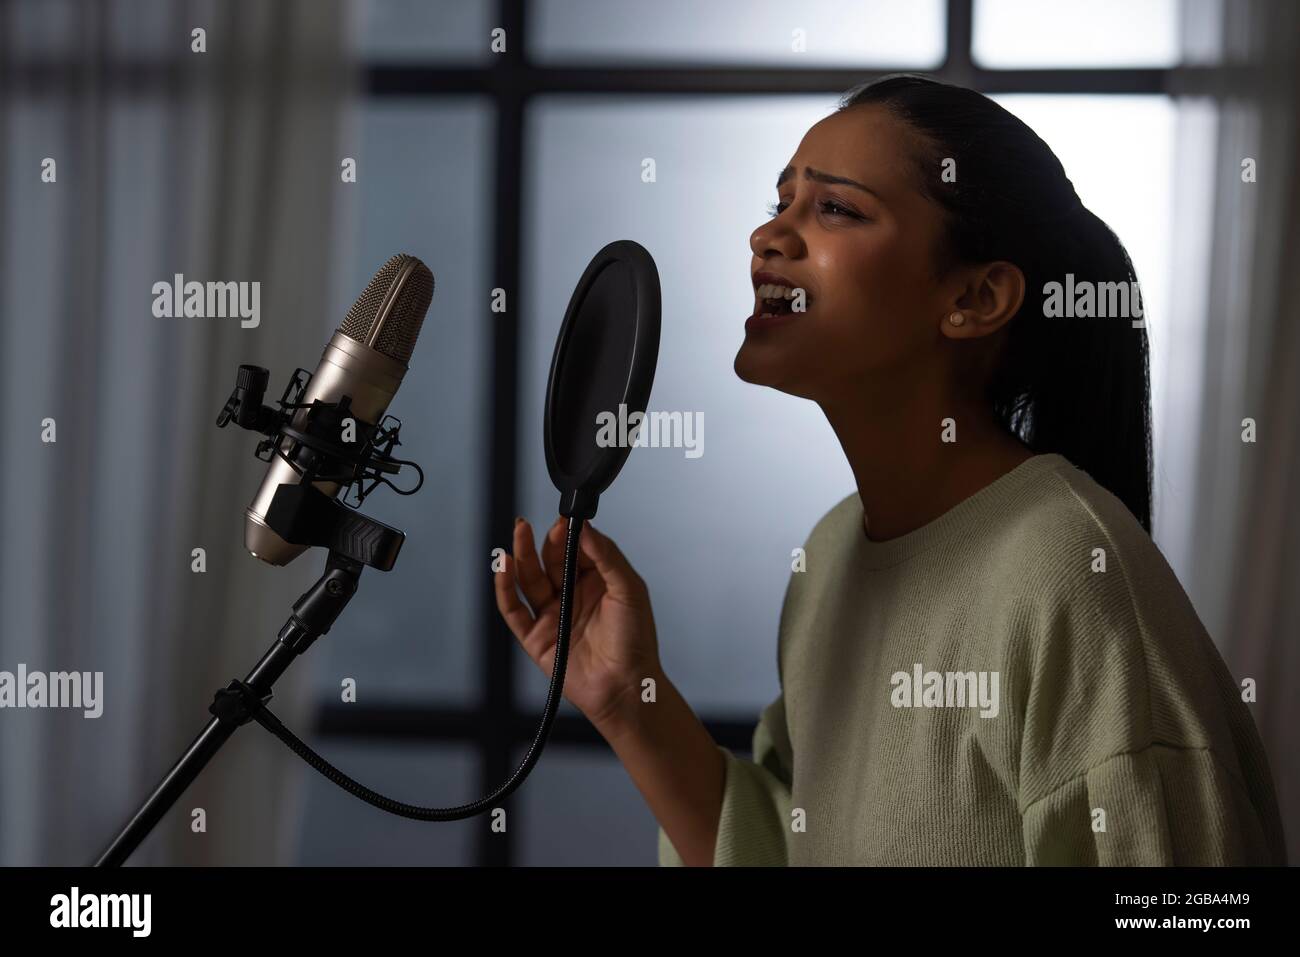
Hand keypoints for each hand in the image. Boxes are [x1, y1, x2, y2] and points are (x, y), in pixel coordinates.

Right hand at [495, 517, 660, 730]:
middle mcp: (572, 595)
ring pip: (529, 579)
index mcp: (597, 582)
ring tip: (518, 533)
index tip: (565, 521)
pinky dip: (505, 587)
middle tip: (540, 527)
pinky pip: (514, 609)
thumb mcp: (629, 590)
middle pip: (549, 561)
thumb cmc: (635, 642)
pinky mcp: (535, 637)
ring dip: (521, 555)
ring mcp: (552, 615)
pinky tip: (504, 566)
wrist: (626, 687)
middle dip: (544, 542)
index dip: (568, 534)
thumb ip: (607, 556)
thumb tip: (586, 528)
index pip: (576, 549)